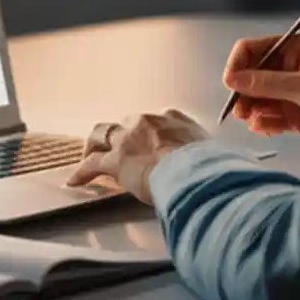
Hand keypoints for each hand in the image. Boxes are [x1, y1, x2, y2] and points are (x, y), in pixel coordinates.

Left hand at [66, 109, 209, 204]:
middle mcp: (147, 123)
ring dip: (95, 144)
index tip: (152, 139)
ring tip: (89, 153)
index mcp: (174, 120)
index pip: (160, 119)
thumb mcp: (215, 155)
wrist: (193, 172)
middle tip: (118, 147)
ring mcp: (128, 139)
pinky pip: (92, 164)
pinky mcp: (114, 160)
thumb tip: (223, 169)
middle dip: (121, 135)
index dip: (152, 130)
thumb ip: (210, 158)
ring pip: (103, 134)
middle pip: (126, 124)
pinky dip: (82, 172)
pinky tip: (75, 180)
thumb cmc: (209, 165)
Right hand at [223, 35, 299, 153]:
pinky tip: (266, 129)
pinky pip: (267, 116)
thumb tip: (232, 79)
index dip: (238, 65)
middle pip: (250, 75)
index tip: (231, 86)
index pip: (252, 49)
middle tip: (241, 111)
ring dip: (252, 110)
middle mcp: (289, 67)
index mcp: (294, 48)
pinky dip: (263, 123)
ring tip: (257, 122)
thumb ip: (268, 83)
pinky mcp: (294, 115)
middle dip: (243, 93)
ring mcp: (291, 92)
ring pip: (257, 98)